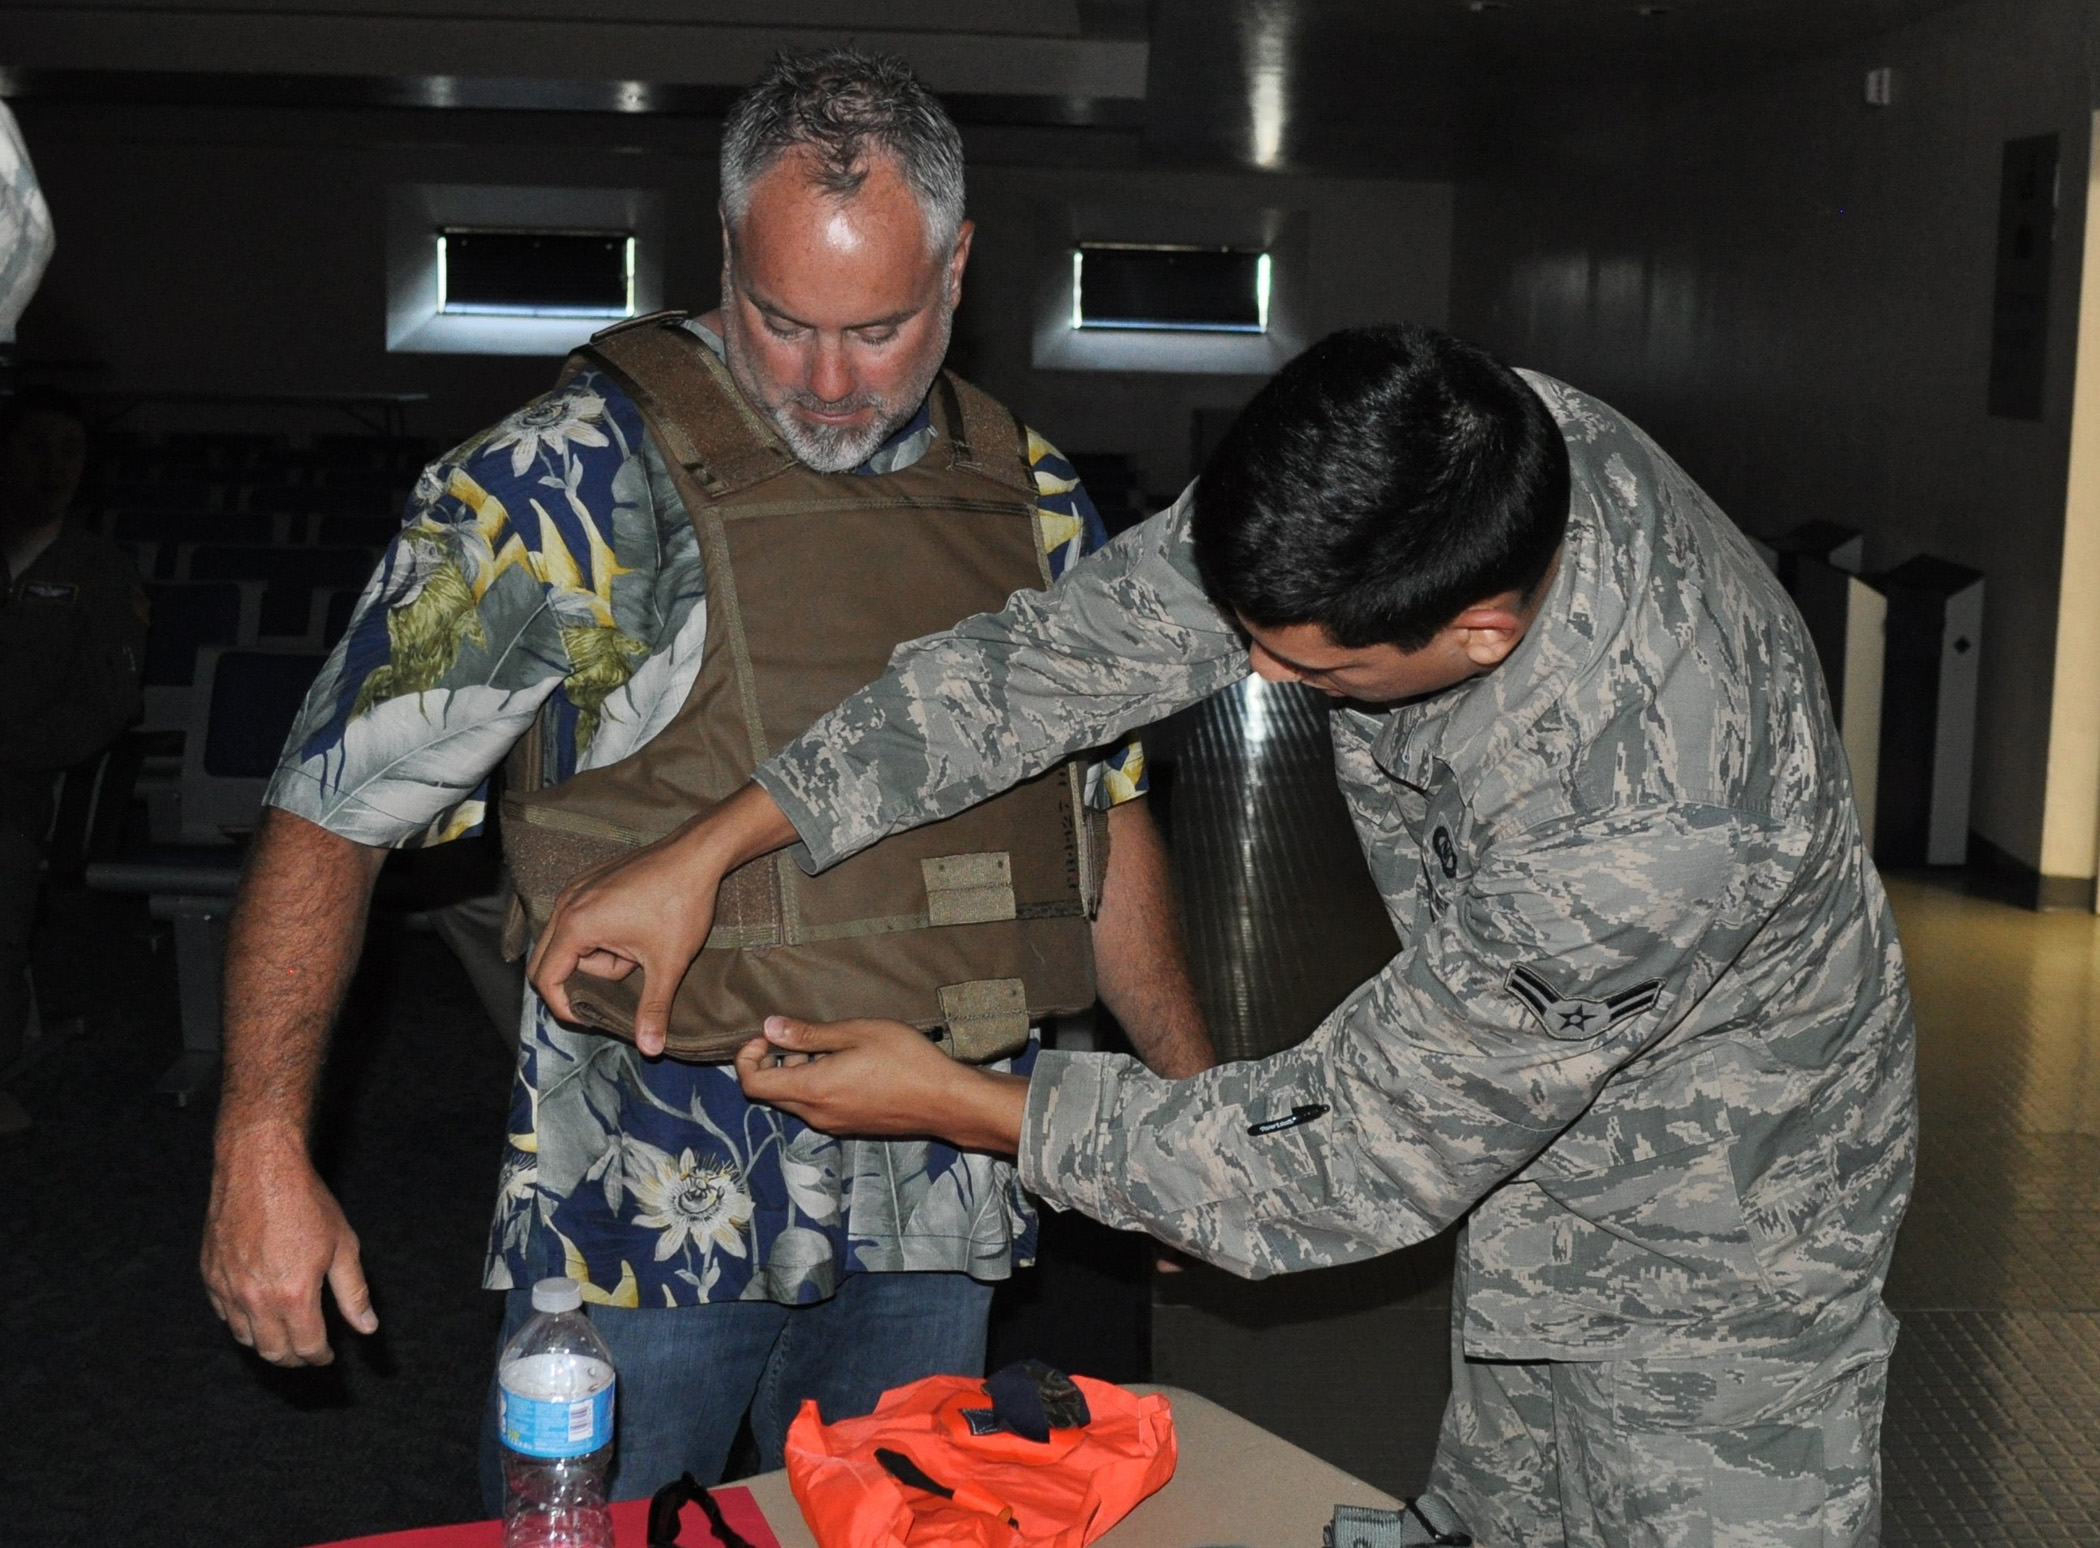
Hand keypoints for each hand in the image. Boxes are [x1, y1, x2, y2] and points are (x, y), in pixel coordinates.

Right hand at [200, 1128, 375, 1365]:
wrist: (261, 1170)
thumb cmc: (307, 1204)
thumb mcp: (343, 1246)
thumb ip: (353, 1293)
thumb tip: (367, 1328)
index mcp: (293, 1295)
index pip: (306, 1347)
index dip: (319, 1357)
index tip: (327, 1356)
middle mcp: (256, 1299)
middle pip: (273, 1351)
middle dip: (294, 1358)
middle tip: (307, 1352)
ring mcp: (228, 1289)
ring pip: (244, 1338)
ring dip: (266, 1343)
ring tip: (285, 1336)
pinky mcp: (210, 1276)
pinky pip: (223, 1314)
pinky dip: (241, 1322)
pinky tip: (257, 1313)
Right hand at [528, 829, 719, 1055]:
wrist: (696, 855)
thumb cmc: (681, 904)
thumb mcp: (667, 963)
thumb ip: (653, 1008)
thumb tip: (650, 1049)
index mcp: (576, 925)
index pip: (545, 979)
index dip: (563, 1006)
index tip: (592, 1016)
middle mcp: (566, 904)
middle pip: (547, 961)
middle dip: (580, 979)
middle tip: (622, 979)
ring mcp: (575, 888)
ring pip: (565, 941)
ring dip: (595, 956)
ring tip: (635, 948)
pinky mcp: (587, 881)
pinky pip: (576, 919)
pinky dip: (597, 934)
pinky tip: (632, 930)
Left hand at [736, 1016, 1029, 1152]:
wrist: (946, 1101)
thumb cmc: (906, 1061)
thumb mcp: (857, 1033)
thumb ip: (808, 1034)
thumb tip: (769, 1027)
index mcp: (812, 1090)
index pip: (752, 1083)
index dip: (747, 1056)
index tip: (767, 1035)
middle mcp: (816, 1114)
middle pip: (770, 1093)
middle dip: (772, 1063)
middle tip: (797, 1037)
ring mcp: (834, 1124)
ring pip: (795, 1100)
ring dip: (797, 1074)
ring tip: (829, 1047)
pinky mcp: (851, 1127)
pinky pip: (818, 1107)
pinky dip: (816, 1086)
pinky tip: (847, 1065)